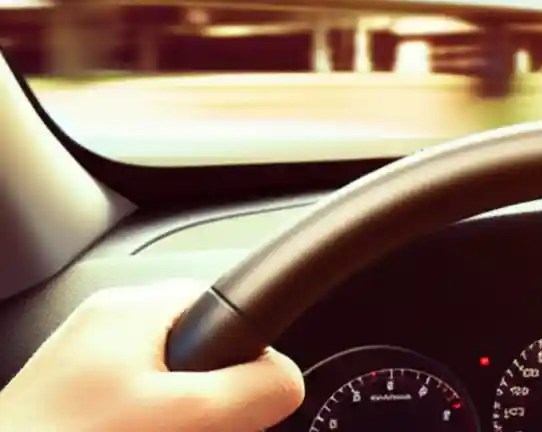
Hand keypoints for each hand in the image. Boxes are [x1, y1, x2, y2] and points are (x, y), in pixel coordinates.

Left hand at [0, 281, 303, 430]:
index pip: (227, 306)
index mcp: (134, 307)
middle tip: (203, 431)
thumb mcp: (188, 418)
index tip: (242, 400)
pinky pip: (135, 405)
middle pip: (200, 351)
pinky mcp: (69, 402)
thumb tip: (289, 380)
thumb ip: (254, 389)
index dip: (247, 356)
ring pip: (167, 385)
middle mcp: (105, 325)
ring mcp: (81, 366)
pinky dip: (152, 425)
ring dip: (185, 417)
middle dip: (214, 397)